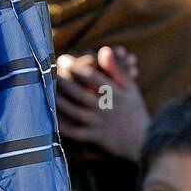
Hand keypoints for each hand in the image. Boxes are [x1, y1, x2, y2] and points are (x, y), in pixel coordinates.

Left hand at [55, 45, 149, 161]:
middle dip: (62, 81)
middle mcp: (106, 107)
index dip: (76, 67)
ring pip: (74, 111)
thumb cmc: (132, 109)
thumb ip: (115, 69)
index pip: (93, 77)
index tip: (62, 59)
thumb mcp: (129, 88)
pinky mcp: (94, 137)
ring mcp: (99, 123)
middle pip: (79, 93)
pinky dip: (61, 124)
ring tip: (46, 89)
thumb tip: (104, 49)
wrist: (145, 140)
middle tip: (49, 72)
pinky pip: (75, 132)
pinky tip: (50, 114)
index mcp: (116, 93)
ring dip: (58, 100)